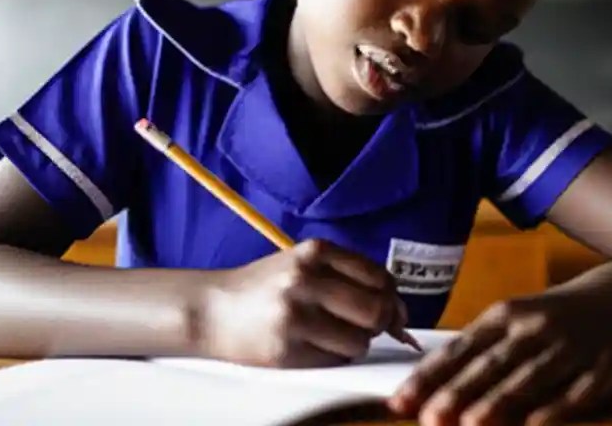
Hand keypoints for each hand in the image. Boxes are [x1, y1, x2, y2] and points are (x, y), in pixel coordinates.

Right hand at [201, 239, 406, 367]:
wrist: (212, 309)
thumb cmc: (265, 288)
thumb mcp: (303, 264)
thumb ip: (348, 277)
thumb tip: (400, 311)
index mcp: (315, 251)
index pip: (380, 277)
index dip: (392, 298)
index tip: (391, 310)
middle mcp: (305, 279)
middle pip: (376, 310)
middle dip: (381, 323)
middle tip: (369, 328)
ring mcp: (294, 315)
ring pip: (359, 341)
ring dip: (354, 344)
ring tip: (332, 335)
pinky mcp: (286, 349)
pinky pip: (334, 360)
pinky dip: (333, 357)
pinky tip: (313, 345)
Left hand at [390, 260, 611, 425]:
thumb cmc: (564, 312)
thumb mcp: (522, 316)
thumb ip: (486, 348)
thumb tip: (438, 382)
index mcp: (509, 313)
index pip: (461, 348)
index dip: (431, 376)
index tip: (402, 400)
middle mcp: (536, 327)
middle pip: (490, 365)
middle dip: (457, 393)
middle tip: (428, 417)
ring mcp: (572, 347)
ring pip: (529, 378)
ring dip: (497, 402)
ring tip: (469, 423)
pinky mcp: (604, 369)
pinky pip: (575, 393)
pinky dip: (553, 410)